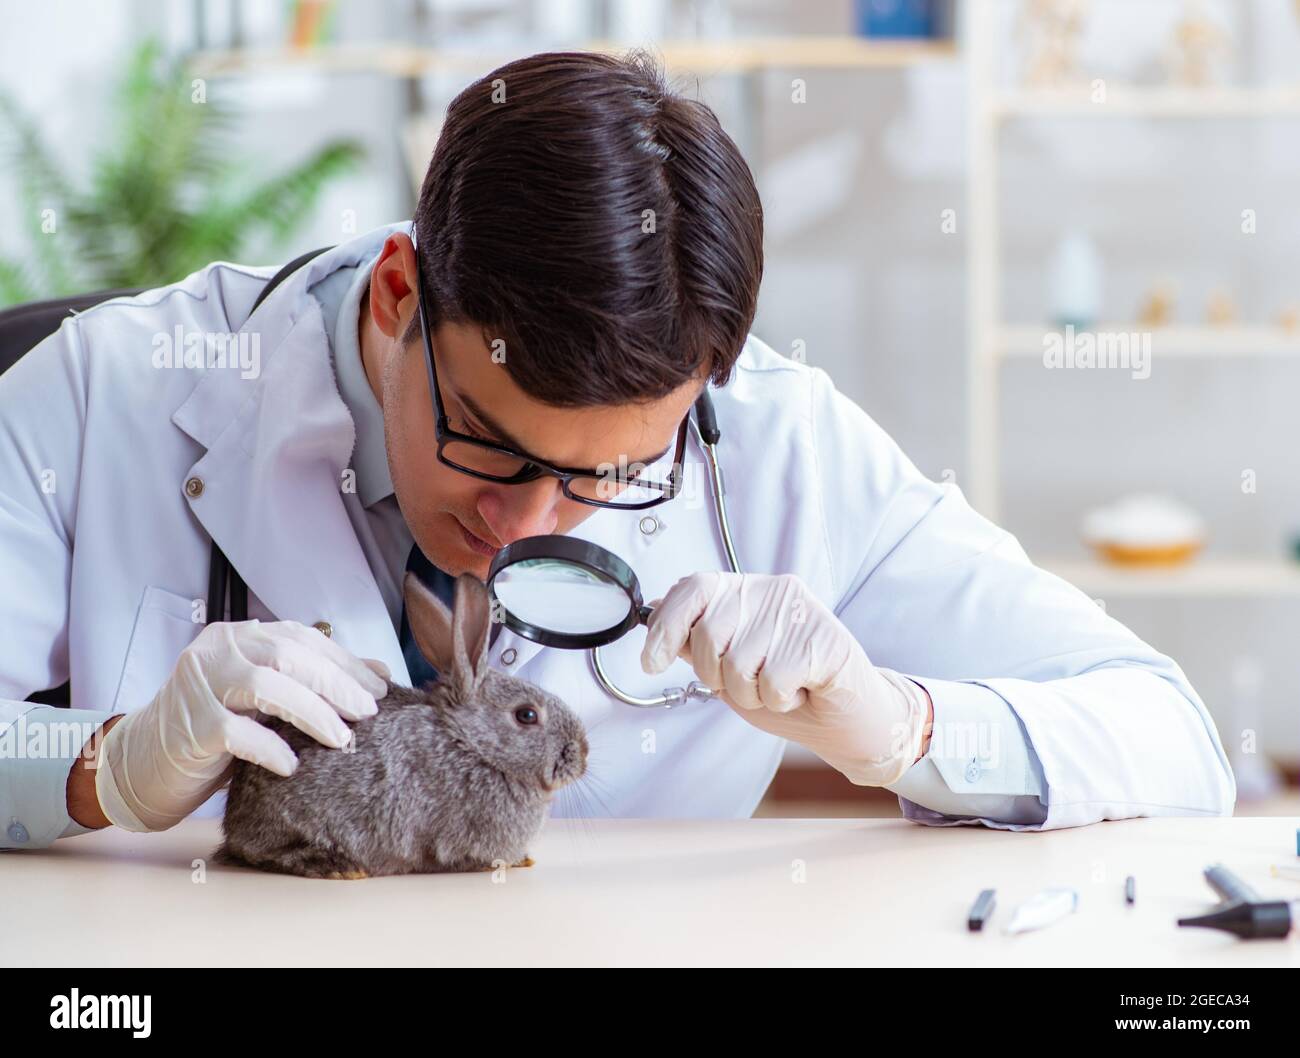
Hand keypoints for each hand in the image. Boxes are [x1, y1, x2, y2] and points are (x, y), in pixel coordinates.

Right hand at [95, 620, 388, 831]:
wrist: (143, 764)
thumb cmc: (216, 729)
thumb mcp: (266, 699)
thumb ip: (313, 681)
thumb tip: (381, 673)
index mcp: (239, 637)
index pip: (301, 638)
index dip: (344, 662)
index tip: (379, 689)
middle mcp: (216, 651)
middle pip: (286, 655)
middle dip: (335, 684)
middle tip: (368, 712)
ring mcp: (198, 686)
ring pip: (264, 685)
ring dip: (312, 712)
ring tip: (342, 738)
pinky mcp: (189, 727)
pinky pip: (237, 732)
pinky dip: (271, 747)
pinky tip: (293, 765)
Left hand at [641, 572, 931, 786]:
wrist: (848, 721)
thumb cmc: (788, 691)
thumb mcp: (729, 668)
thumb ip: (697, 643)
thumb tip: (654, 616)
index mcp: (749, 591)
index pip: (694, 588)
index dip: (665, 626)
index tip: (651, 662)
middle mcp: (774, 592)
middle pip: (709, 634)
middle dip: (718, 677)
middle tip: (752, 684)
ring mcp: (803, 613)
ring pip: (739, 664)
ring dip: (753, 694)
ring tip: (780, 688)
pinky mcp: (826, 641)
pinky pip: (772, 681)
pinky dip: (780, 700)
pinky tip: (801, 692)